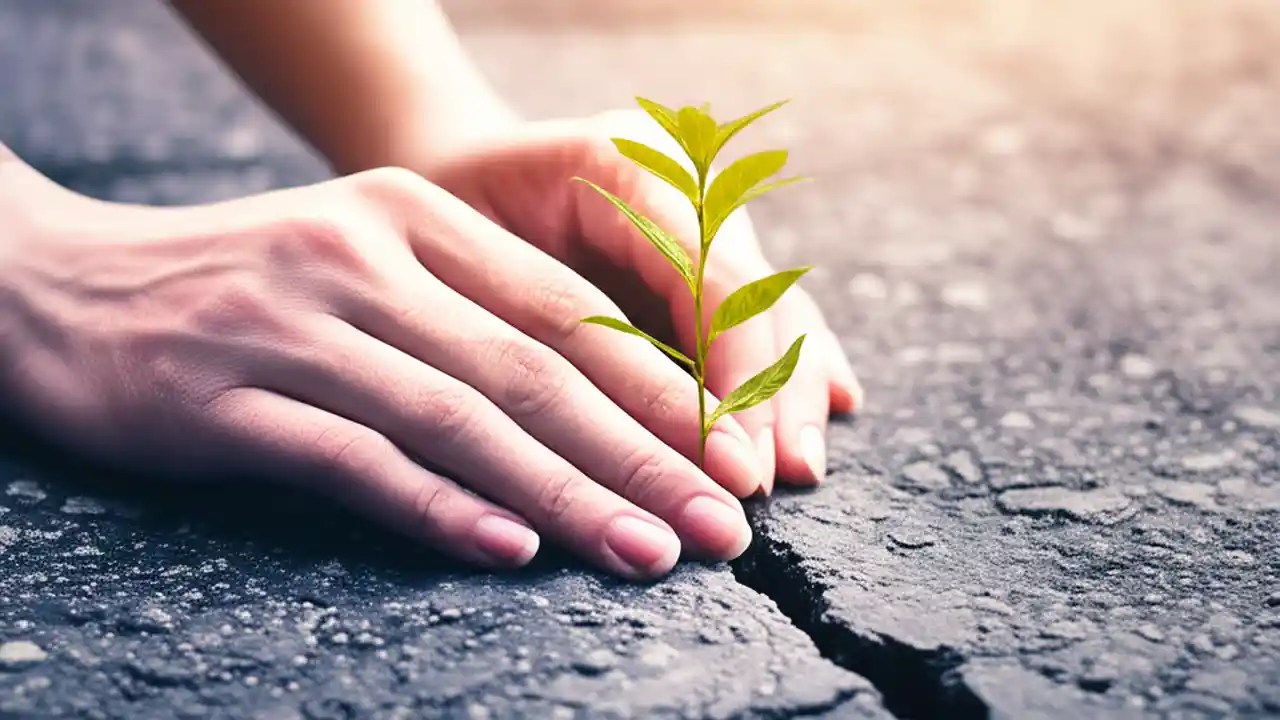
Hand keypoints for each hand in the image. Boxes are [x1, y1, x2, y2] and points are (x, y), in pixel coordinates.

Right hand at [0, 164, 760, 578]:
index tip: (728, 458)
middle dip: (640, 454)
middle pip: (531, 368)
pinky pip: (352, 458)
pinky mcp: (221, 397)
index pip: (563, 310)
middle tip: (721, 526)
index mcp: (411, 217)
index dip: (657, 390)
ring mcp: (290, 324)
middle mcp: (361, 258)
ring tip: (646, 553)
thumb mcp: (363, 261)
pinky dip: (437, 507)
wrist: (56, 283)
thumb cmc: (242, 283)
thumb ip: (468, 313)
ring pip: (457, 417)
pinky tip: (507, 552)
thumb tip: (597, 406)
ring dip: (564, 494)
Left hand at [419, 112, 863, 492]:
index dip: (731, 366)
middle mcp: (681, 176)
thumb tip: (652, 427)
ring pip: (771, 303)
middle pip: (753, 291)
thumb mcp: (472, 261)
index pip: (706, 269)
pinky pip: (763, 309)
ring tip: (800, 466)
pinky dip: (790, 362)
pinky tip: (834, 402)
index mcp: (622, 160)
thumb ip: (558, 323)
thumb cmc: (447, 226)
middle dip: (767, 392)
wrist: (450, 183)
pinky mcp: (709, 252)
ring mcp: (704, 211)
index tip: (735, 454)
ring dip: (789, 389)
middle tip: (770, 479)